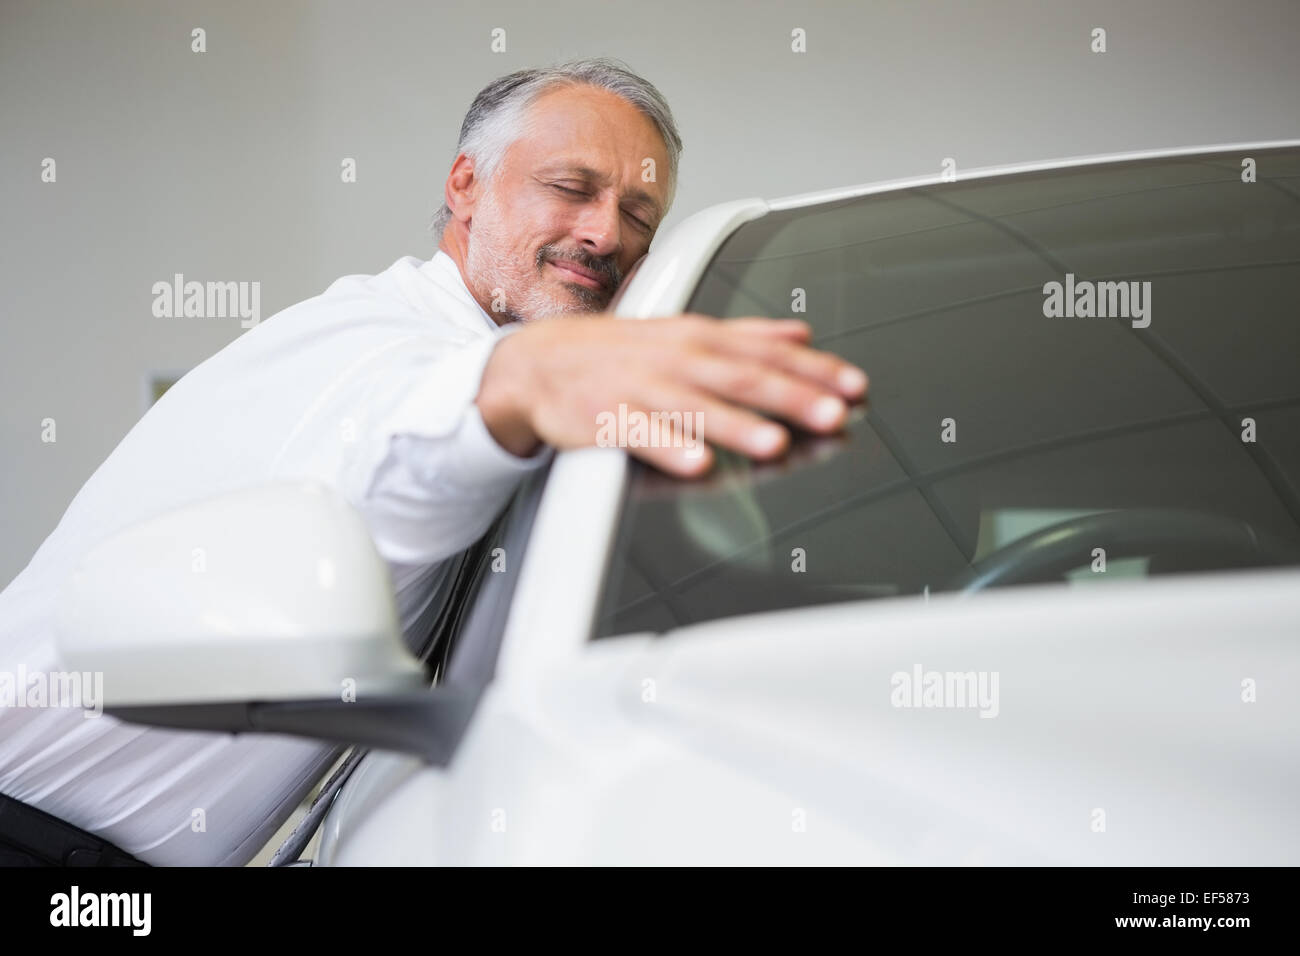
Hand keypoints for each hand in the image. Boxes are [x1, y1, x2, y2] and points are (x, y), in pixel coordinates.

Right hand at [475, 313, 867, 476]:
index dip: (815, 369)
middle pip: (742, 378)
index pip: (768, 352)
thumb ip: (747, 334)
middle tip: (834, 414)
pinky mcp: (608, 419)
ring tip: (775, 444)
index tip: (856, 387)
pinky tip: (698, 465)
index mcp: (701, 339)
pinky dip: (671, 449)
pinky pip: (642, 436)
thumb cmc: (621, 353)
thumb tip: (801, 329)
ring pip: (696, 407)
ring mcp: (642, 390)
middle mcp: (678, 361)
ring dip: (738, 426)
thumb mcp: (686, 332)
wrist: (540, 363)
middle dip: (792, 397)